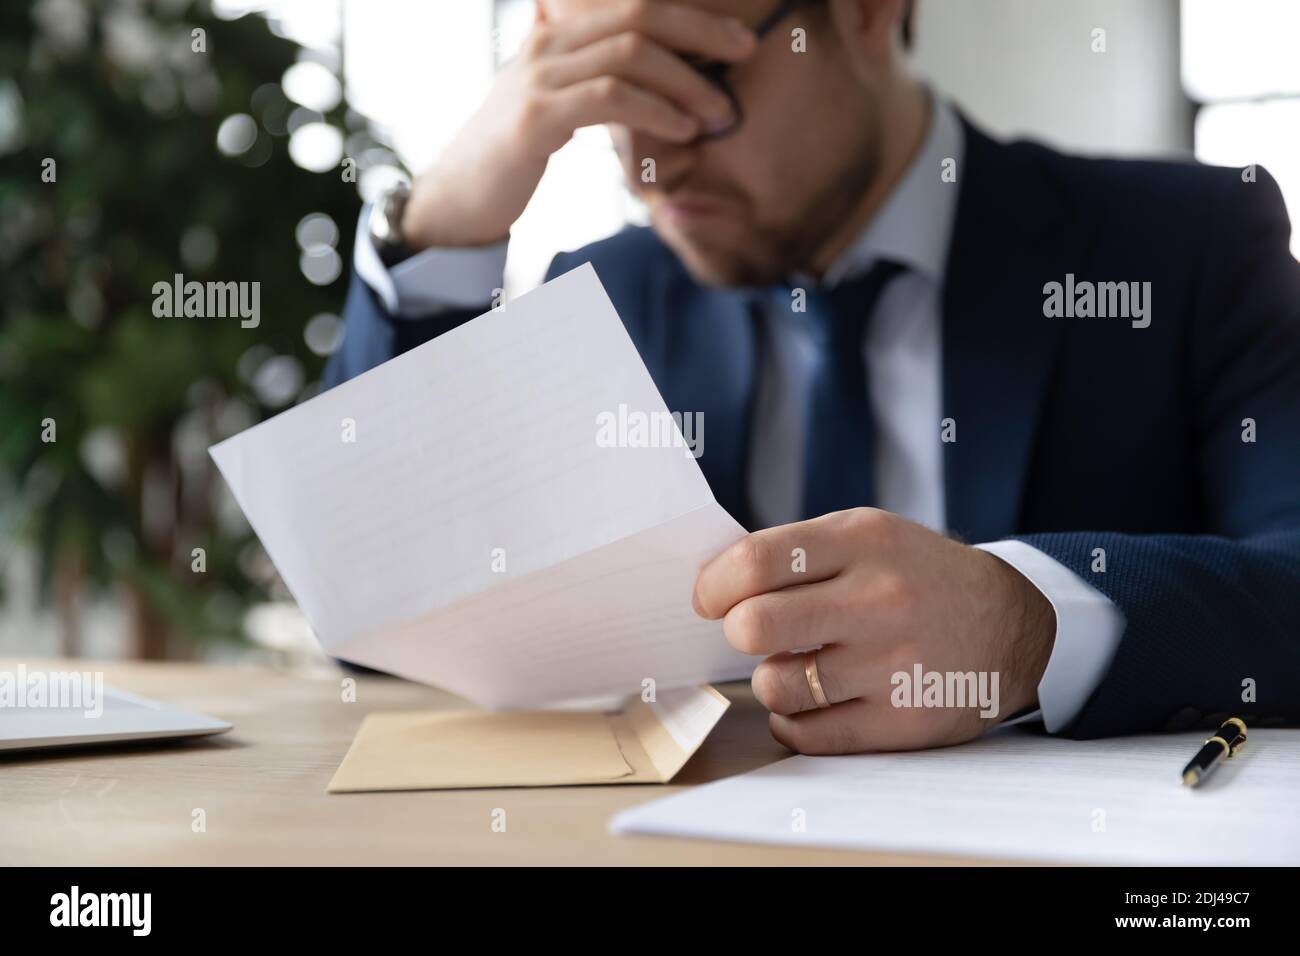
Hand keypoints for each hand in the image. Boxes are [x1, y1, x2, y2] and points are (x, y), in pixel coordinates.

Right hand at [400, 0, 755, 249]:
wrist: (459, 195)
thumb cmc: (516, 153)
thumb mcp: (560, 103)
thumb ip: (599, 81)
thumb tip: (661, 80)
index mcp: (558, 32)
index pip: (635, 3)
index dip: (693, 15)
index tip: (736, 37)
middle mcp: (548, 42)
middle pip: (639, 14)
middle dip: (701, 32)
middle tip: (745, 53)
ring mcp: (539, 77)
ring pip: (630, 53)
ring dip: (686, 81)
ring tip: (719, 111)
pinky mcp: (537, 117)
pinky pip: (611, 97)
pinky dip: (657, 110)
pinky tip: (683, 129)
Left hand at [693, 508, 1056, 753]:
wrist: (1010, 626)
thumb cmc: (915, 576)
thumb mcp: (867, 536)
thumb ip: (796, 552)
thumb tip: (712, 585)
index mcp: (864, 542)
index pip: (755, 561)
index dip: (714, 585)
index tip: (709, 599)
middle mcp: (879, 600)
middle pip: (754, 626)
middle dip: (738, 632)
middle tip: (753, 632)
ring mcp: (892, 665)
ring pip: (775, 685)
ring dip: (770, 678)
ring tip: (796, 665)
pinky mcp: (901, 722)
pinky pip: (805, 734)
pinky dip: (792, 721)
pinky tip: (812, 701)